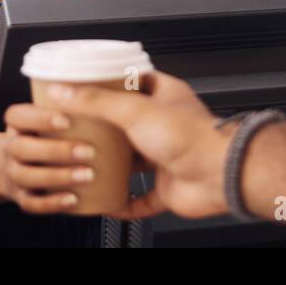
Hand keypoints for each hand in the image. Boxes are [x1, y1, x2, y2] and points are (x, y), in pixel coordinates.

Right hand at [0, 105, 99, 213]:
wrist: (6, 167)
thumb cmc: (45, 137)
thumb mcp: (51, 119)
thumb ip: (76, 108)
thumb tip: (107, 99)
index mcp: (19, 126)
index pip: (16, 116)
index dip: (39, 118)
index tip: (66, 119)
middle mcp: (12, 149)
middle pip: (22, 148)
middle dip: (56, 150)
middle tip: (89, 151)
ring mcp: (14, 174)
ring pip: (26, 176)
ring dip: (58, 176)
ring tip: (87, 175)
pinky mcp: (23, 197)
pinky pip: (32, 203)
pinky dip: (52, 202)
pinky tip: (74, 199)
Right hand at [43, 71, 232, 221]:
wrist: (221, 174)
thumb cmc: (193, 136)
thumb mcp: (134, 109)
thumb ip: (97, 101)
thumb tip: (65, 92)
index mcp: (164, 96)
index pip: (133, 82)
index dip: (109, 83)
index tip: (84, 86)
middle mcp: (166, 124)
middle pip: (128, 123)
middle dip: (104, 128)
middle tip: (78, 128)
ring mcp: (167, 156)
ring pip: (133, 161)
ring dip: (112, 165)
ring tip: (85, 164)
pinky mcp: (168, 186)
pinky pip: (141, 198)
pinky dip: (124, 201)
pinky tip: (107, 202)